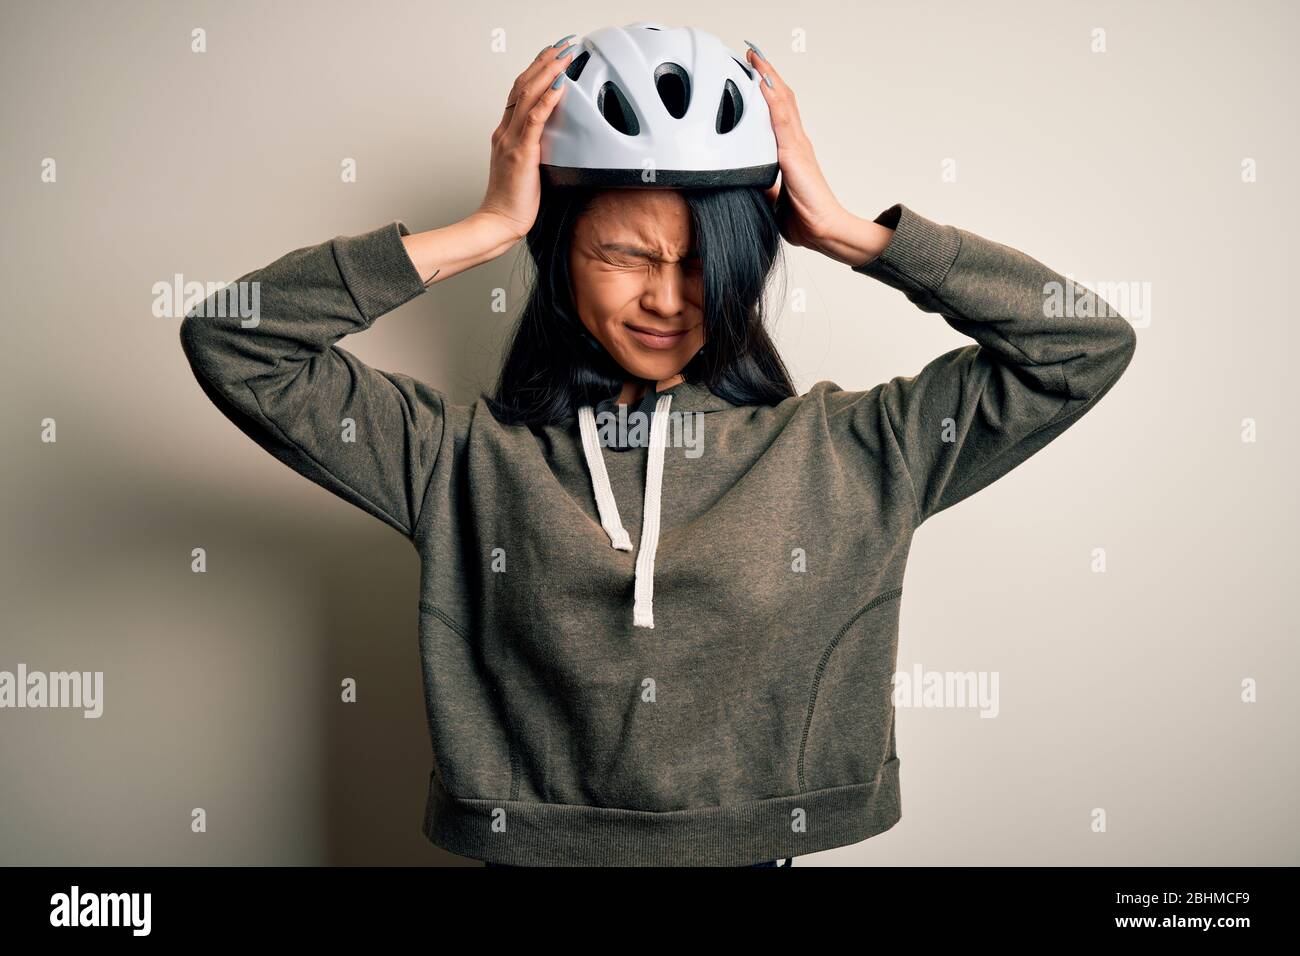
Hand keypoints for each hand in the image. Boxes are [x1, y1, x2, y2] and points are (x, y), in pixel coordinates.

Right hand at [476, 38, 576, 240]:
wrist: (498, 222)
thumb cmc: (513, 202)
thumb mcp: (526, 169)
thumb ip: (535, 149)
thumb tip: (555, 141)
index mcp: (505, 134)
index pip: (520, 93)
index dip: (536, 71)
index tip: (552, 55)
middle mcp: (505, 132)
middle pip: (523, 86)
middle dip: (543, 62)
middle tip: (562, 44)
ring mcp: (511, 140)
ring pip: (527, 95)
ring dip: (547, 71)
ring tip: (564, 55)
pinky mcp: (520, 153)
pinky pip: (534, 120)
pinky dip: (547, 99)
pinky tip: (559, 85)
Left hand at [746, 46, 891, 263]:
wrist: (823, 229)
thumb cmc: (804, 218)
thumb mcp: (774, 199)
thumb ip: (762, 187)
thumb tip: (744, 184)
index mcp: (792, 151)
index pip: (779, 113)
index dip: (768, 92)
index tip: (754, 74)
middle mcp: (796, 143)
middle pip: (782, 99)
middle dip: (767, 75)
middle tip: (753, 53)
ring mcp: (797, 145)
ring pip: (782, 102)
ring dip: (768, 78)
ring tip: (755, 57)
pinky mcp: (794, 153)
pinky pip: (780, 120)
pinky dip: (771, 99)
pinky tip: (761, 84)